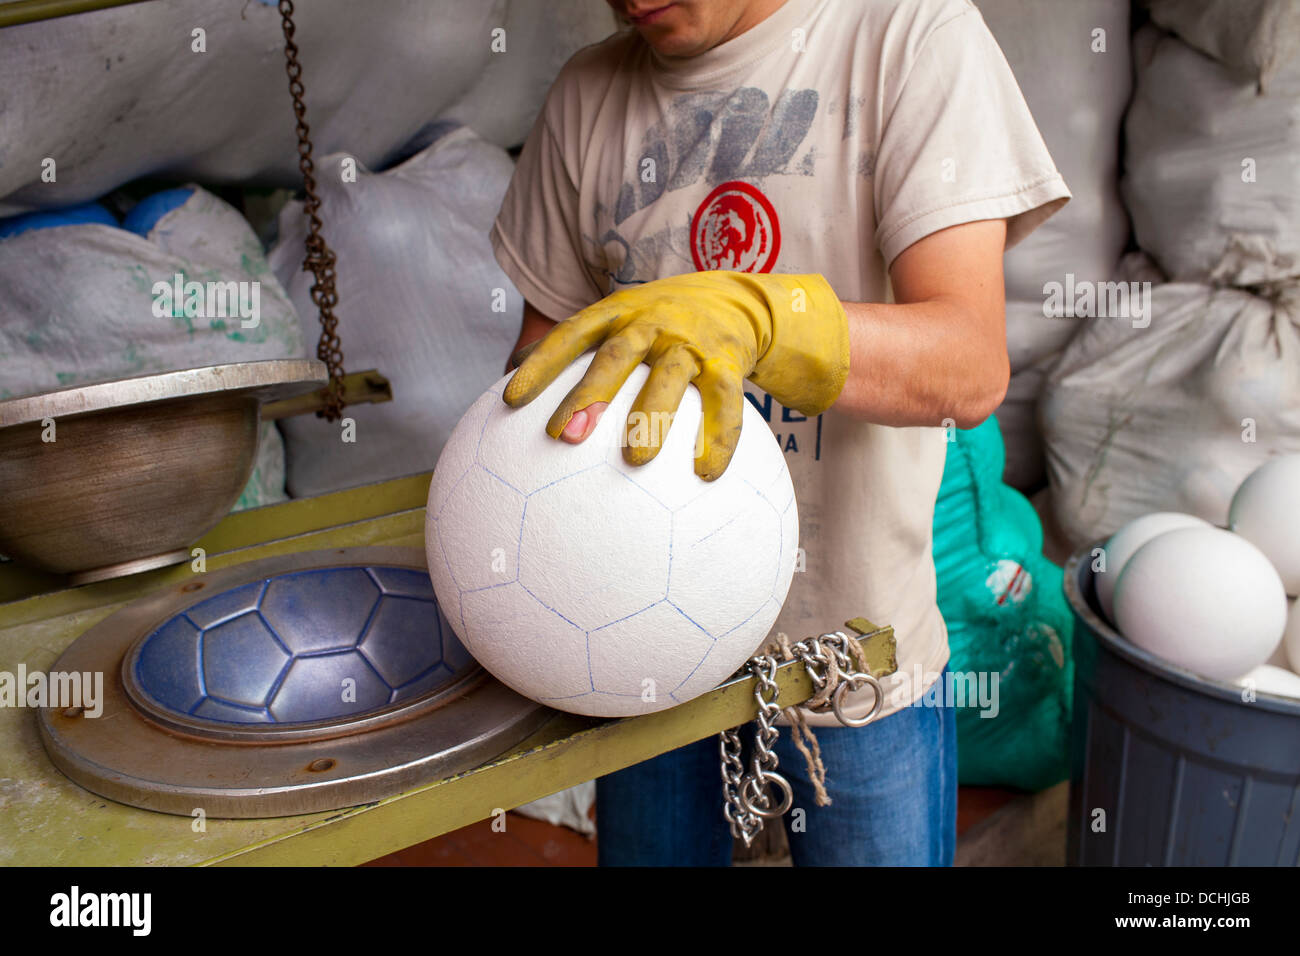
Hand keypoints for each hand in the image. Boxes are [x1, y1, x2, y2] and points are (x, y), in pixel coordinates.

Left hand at [503, 270, 848, 479]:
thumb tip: (512, 380)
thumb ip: (575, 346)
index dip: (541, 367)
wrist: (736, 300)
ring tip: (634, 460)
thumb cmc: (659, 322)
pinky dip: (718, 439)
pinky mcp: (729, 365)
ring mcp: (691, 344)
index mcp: (617, 313)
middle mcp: (652, 324)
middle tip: (564, 437)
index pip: (571, 336)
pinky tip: (704, 472)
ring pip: (670, 380)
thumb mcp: (619, 318)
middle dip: (590, 395)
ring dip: (652, 418)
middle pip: (616, 357)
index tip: (511, 401)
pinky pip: (726, 404)